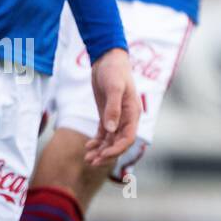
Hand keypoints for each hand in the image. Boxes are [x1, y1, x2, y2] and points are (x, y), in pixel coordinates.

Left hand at [85, 48, 139, 166]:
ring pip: (111, 140)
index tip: (102, 156)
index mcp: (133, 113)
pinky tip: (88, 146)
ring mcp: (117, 116)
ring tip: (87, 158)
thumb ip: (113, 109)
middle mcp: (127, 117)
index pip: (128, 138)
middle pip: (119, 142)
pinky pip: (104, 133)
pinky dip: (97, 141)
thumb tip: (110, 129)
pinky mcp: (108, 114)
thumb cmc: (114, 71)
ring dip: (100, 150)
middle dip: (106, 154)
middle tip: (90, 161)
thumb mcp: (114, 88)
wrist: (108, 59)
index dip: (116, 150)